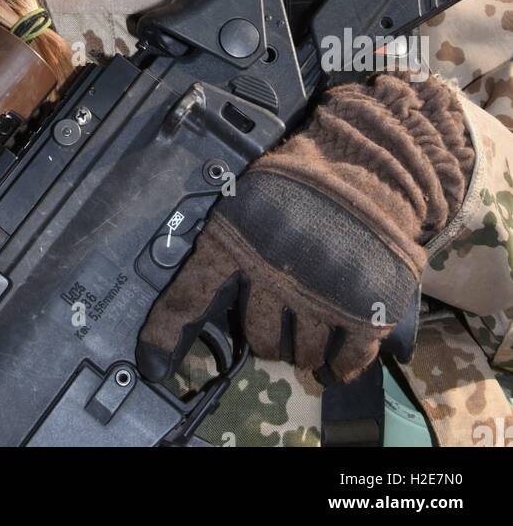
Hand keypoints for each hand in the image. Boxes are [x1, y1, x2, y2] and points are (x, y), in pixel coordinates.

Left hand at [136, 71, 474, 385]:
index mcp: (236, 240)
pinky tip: (334, 362)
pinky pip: (347, 358)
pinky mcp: (366, 309)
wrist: (373, 160)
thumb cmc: (307, 176)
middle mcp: (272, 273)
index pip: (191, 295)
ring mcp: (320, 295)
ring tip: (311, 329)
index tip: (153, 365)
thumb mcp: (252, 198)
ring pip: (302, 352)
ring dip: (304, 348)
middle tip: (280, 320)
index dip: (167, 334)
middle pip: (258, 338)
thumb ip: (234, 241)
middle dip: (267, 336)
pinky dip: (340, 365)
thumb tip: (218, 286)